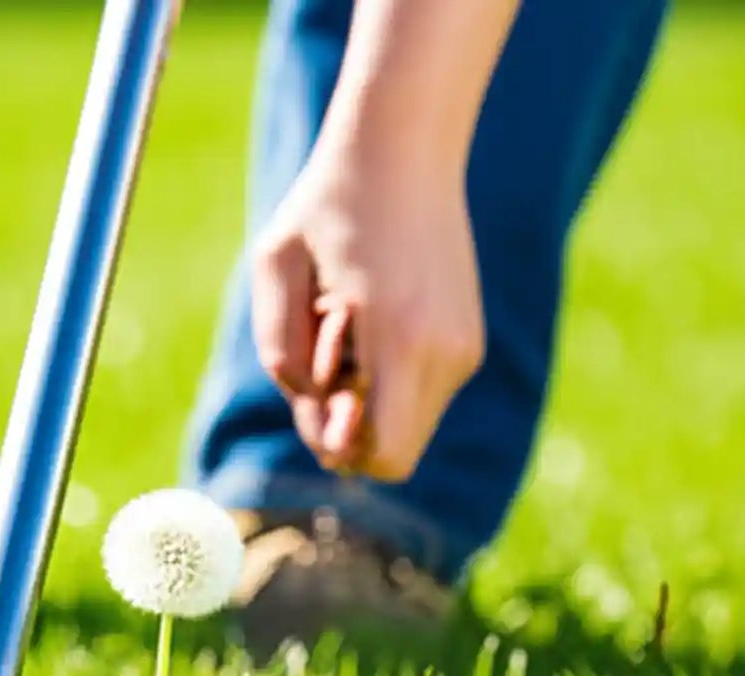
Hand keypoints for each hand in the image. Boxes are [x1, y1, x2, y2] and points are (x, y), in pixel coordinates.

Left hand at [251, 150, 485, 480]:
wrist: (404, 147)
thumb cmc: (326, 206)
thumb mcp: (275, 271)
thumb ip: (283, 357)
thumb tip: (323, 425)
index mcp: (401, 339)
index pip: (385, 457)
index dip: (340, 450)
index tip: (314, 397)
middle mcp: (447, 351)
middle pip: (394, 449)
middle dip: (350, 422)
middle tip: (325, 344)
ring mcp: (466, 345)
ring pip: (408, 420)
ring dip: (368, 392)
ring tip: (350, 318)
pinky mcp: (470, 337)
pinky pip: (421, 390)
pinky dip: (390, 371)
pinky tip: (373, 311)